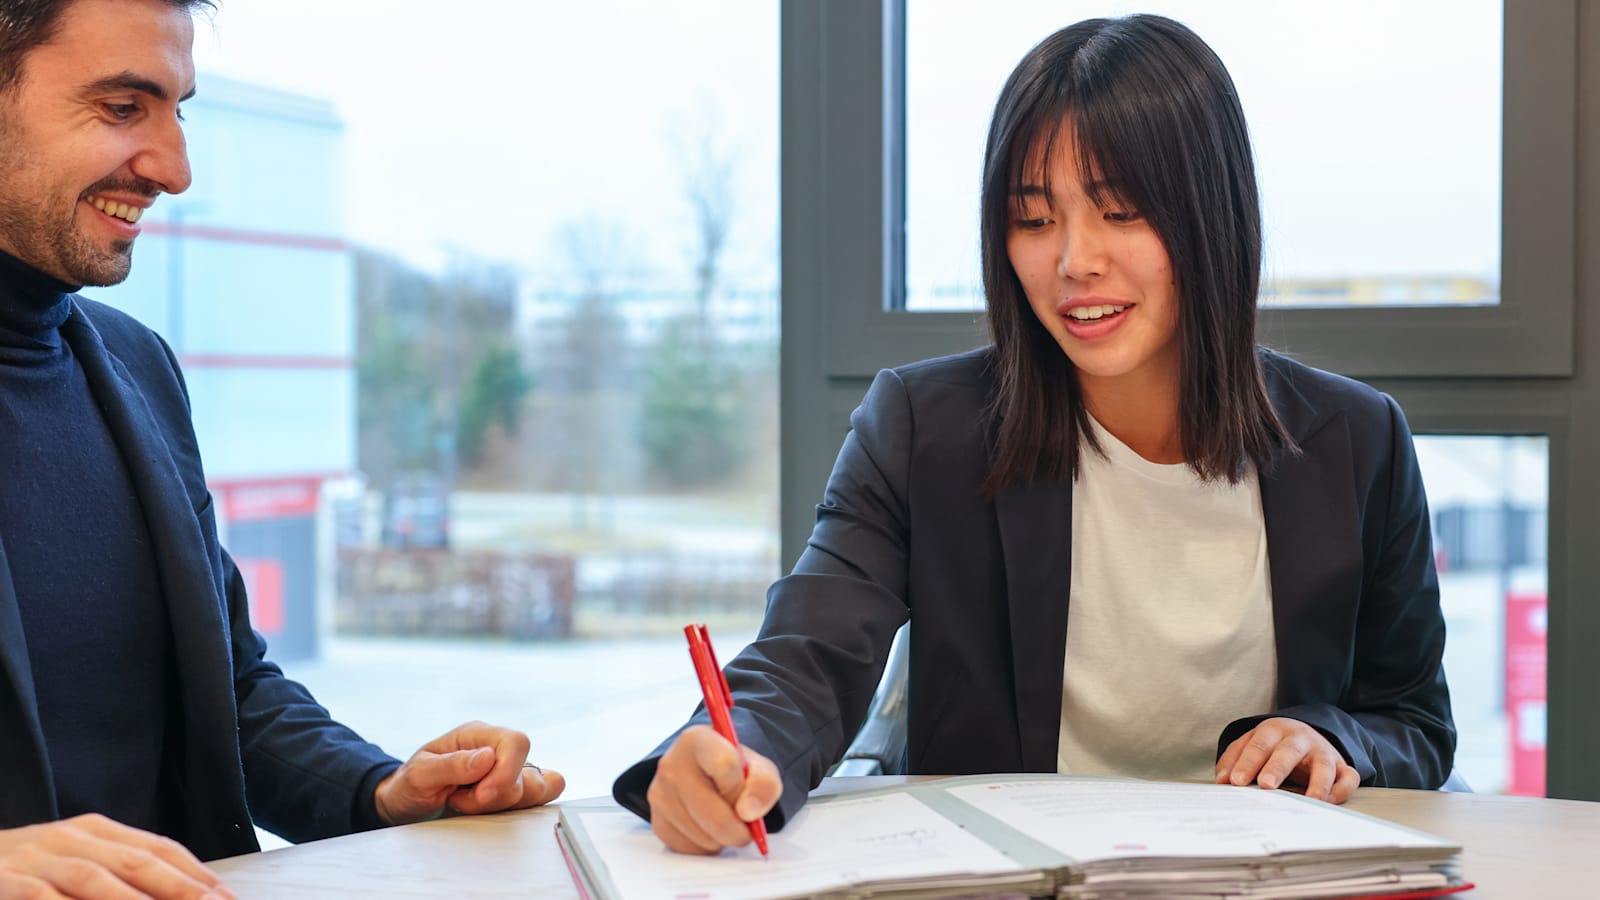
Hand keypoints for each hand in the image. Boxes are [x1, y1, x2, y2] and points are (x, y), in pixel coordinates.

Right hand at [0, 814, 230, 898]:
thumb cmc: (24, 869)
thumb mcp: (72, 859)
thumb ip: (117, 872)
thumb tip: (179, 893)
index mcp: (94, 830)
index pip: (157, 849)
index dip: (195, 874)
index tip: (227, 898)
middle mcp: (70, 839)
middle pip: (137, 863)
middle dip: (181, 888)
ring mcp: (37, 862)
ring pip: (96, 881)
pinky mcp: (7, 885)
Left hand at [373, 721, 564, 825]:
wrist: (405, 804)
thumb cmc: (409, 785)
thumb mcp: (419, 774)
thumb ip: (452, 765)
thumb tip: (488, 757)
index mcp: (477, 735)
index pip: (516, 742)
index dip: (506, 772)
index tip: (482, 794)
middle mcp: (498, 750)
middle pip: (528, 771)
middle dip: (496, 796)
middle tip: (461, 801)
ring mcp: (508, 772)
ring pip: (537, 788)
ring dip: (504, 805)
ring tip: (470, 805)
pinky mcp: (511, 793)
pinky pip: (538, 798)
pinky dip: (519, 810)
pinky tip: (488, 812)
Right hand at [646, 724, 781, 854]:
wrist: (707, 774)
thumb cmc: (733, 770)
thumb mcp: (759, 768)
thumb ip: (764, 784)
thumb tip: (748, 813)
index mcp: (697, 740)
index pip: (725, 767)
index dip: (742, 789)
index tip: (746, 795)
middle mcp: (671, 764)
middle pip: (713, 814)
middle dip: (738, 829)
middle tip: (745, 826)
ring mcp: (659, 794)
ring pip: (702, 836)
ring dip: (722, 839)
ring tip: (724, 819)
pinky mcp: (657, 821)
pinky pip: (689, 848)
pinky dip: (705, 846)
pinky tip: (708, 828)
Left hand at [1215, 717, 1360, 803]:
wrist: (1306, 736)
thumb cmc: (1273, 746)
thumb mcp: (1251, 745)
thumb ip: (1234, 760)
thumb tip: (1221, 781)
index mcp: (1274, 730)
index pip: (1258, 745)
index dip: (1247, 763)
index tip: (1236, 782)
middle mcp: (1300, 738)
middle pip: (1289, 750)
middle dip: (1277, 767)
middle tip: (1265, 785)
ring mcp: (1323, 751)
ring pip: (1324, 764)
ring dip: (1317, 783)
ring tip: (1308, 801)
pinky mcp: (1341, 766)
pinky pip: (1348, 777)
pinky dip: (1341, 790)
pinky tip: (1326, 803)